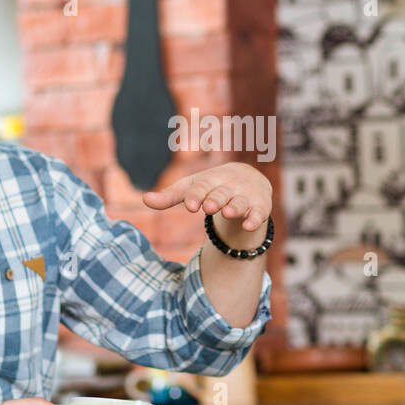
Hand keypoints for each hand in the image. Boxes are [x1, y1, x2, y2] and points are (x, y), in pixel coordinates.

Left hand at [142, 162, 272, 237]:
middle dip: (215, 199)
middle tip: (209, 207)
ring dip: (234, 206)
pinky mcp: (260, 206)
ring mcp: (245, 195)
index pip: (201, 186)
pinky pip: (258, 212)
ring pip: (239, 202)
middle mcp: (229, 185)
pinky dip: (254, 218)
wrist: (249, 179)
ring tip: (227, 212)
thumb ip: (170, 196)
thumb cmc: (213, 186)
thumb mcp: (192, 188)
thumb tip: (145, 199)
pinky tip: (249, 225)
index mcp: (210, 179)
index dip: (196, 195)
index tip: (191, 205)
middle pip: (220, 193)